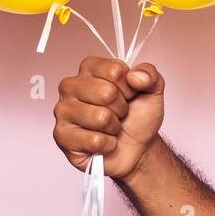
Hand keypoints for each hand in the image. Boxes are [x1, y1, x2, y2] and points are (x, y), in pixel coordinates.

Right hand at [53, 56, 165, 178]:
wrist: (137, 147)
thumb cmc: (138, 116)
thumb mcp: (152, 91)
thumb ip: (150, 75)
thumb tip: (135, 76)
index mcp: (89, 68)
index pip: (115, 71)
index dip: (130, 88)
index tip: (129, 95)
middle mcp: (70, 86)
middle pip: (107, 93)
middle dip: (122, 108)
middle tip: (119, 114)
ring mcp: (62, 111)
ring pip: (100, 118)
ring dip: (114, 127)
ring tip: (111, 127)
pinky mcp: (62, 136)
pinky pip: (95, 140)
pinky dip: (108, 144)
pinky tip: (103, 142)